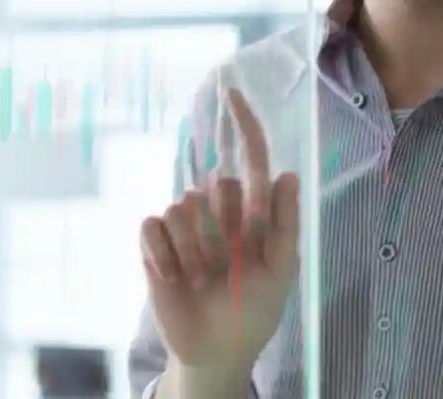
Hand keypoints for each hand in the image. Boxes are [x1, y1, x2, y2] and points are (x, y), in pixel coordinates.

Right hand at [140, 87, 300, 373]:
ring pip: (185, 205)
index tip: (233, 93)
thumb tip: (288, 175)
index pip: (251, 159)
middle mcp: (218, 210)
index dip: (243, 125)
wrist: (217, 349)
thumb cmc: (255, 310)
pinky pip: (154, 224)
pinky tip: (175, 277)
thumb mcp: (281, 271)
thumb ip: (284, 224)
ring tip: (202, 277)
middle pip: (217, 185)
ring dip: (195, 249)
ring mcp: (185, 224)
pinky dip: (165, 253)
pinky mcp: (155, 242)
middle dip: (222, 226)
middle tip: (227, 265)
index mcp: (253, 212)